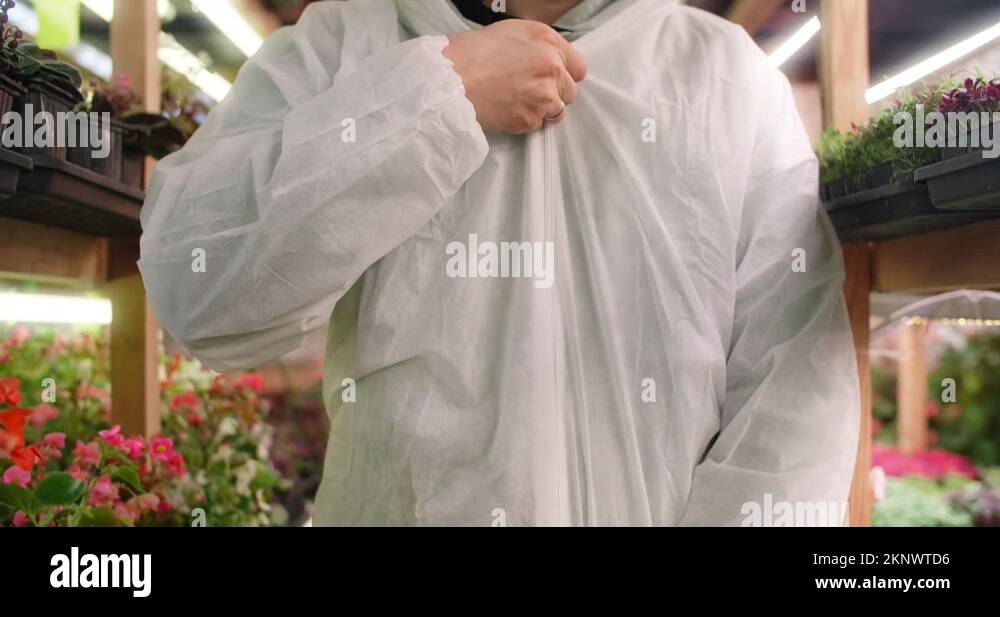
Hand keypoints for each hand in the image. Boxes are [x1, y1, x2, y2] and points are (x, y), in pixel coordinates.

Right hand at [442, 20, 587, 134]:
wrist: (452, 81)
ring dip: (542, 110)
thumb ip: (539, 46)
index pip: (577, 67)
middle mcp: (552, 67)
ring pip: (558, 111)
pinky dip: (525, 121)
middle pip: (570, 91)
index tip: (552, 80)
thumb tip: (551, 60)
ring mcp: (544, 96)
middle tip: (528, 92)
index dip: (564, 75)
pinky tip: (507, 110)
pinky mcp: (531, 119)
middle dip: (554, 94)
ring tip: (517, 102)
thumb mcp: (511, 33)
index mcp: (547, 41)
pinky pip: (537, 125)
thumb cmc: (472, 53)